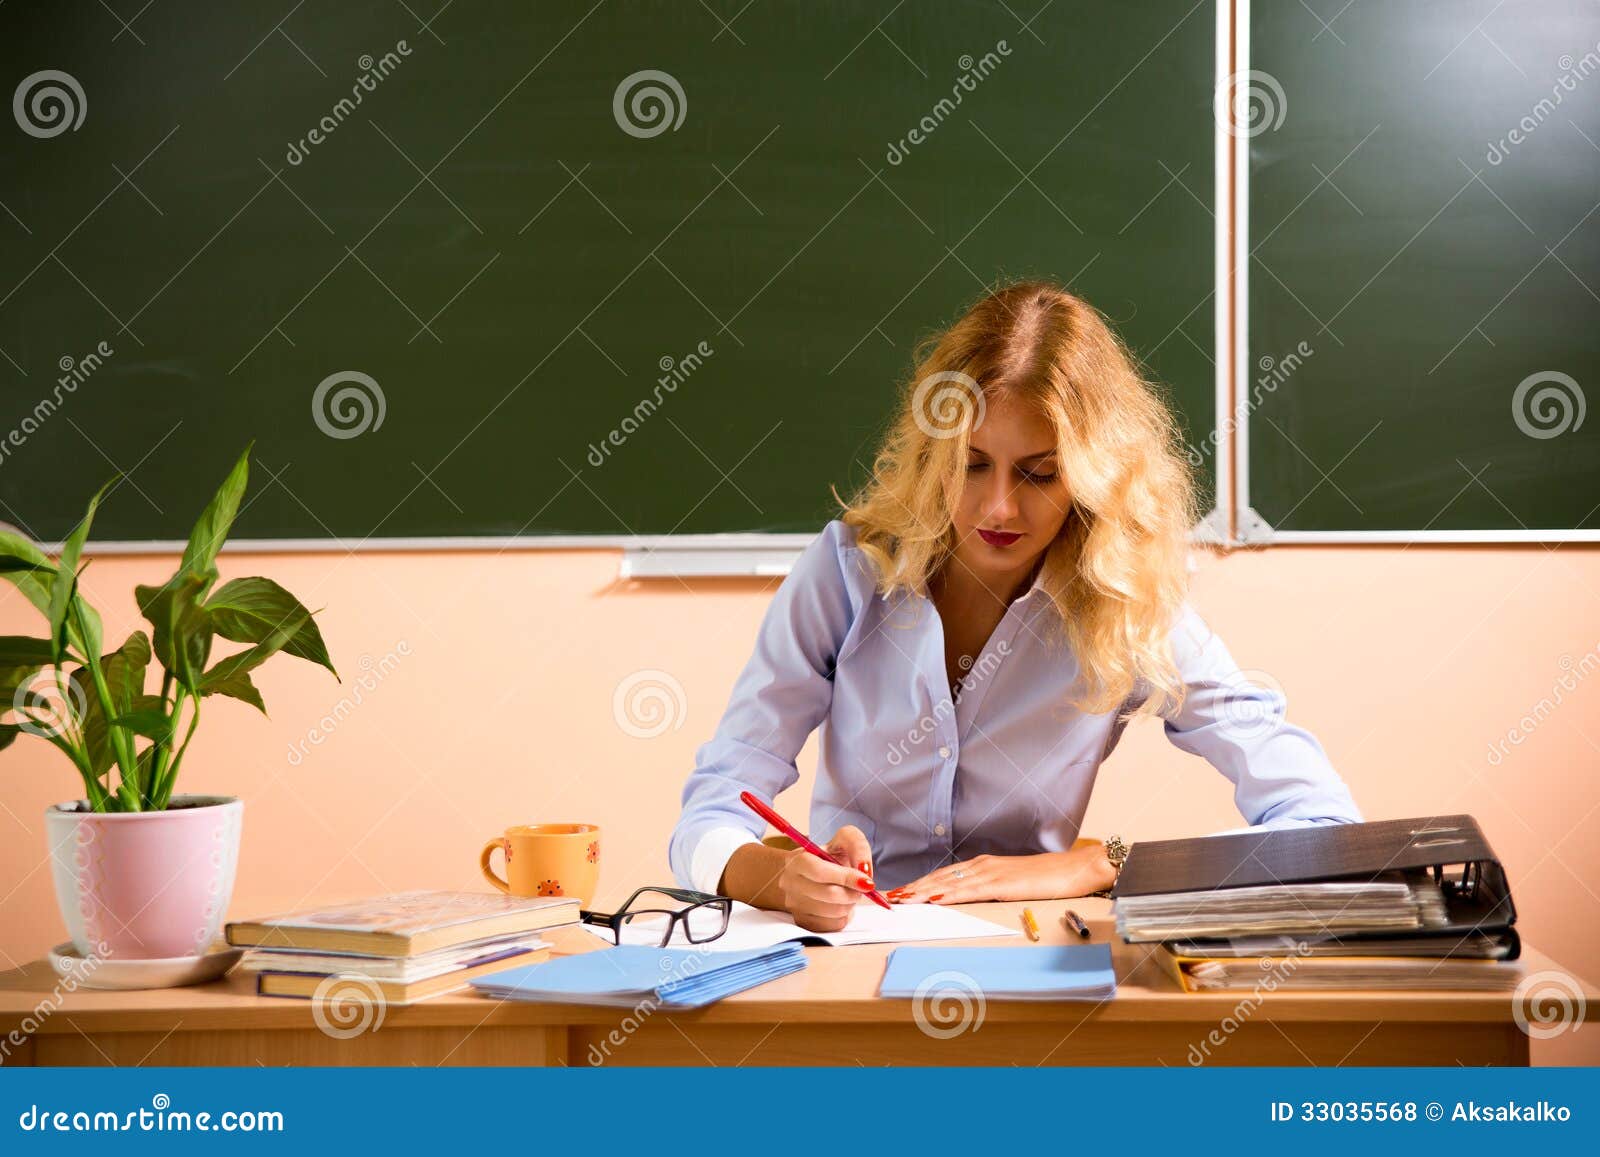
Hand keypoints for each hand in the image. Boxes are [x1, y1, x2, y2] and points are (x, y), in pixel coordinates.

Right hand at [777, 824, 877, 931]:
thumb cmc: (830, 856)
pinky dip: (844, 915)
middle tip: (862, 886)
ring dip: (850, 903)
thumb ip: (857, 846)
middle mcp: (790, 882)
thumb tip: (865, 870)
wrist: (812, 874)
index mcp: (797, 860)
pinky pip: (833, 925)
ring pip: (834, 911)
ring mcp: (794, 904)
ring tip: (848, 892)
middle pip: (829, 894)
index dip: (846, 877)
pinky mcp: (803, 921)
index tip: (866, 881)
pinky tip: (840, 904)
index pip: (819, 871)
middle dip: (854, 891)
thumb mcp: (844, 840)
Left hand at [885, 845, 1115, 904]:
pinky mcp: (1003, 883)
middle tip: (888, 897)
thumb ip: (990, 891)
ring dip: (922, 891)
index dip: (918, 884)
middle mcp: (982, 866)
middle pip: (939, 878)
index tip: (898, 893)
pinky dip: (949, 894)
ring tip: (901, 899)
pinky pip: (971, 890)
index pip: (943, 876)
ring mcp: (991, 872)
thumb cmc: (1047, 879)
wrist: (1075, 868)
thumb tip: (967, 903)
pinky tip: (934, 898)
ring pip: (949, 882)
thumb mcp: (1012, 885)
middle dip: (912, 888)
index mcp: (983, 866)